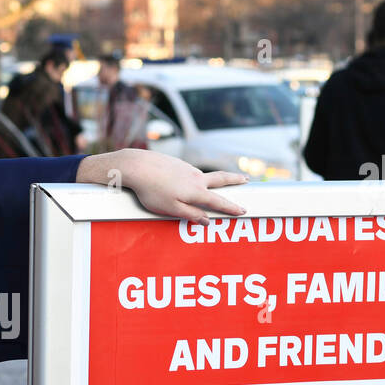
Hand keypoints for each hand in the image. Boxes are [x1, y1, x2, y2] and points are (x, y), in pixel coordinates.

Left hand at [76, 148, 246, 221]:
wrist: (137, 166)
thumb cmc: (152, 191)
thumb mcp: (171, 209)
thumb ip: (190, 215)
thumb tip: (207, 221)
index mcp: (196, 191)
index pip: (219, 201)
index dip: (232, 207)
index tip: (243, 210)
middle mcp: (196, 177)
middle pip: (220, 178)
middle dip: (234, 180)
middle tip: (246, 180)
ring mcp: (187, 168)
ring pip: (203, 176)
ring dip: (214, 179)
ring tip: (218, 183)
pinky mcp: (177, 163)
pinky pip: (189, 173)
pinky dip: (195, 178)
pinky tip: (183, 182)